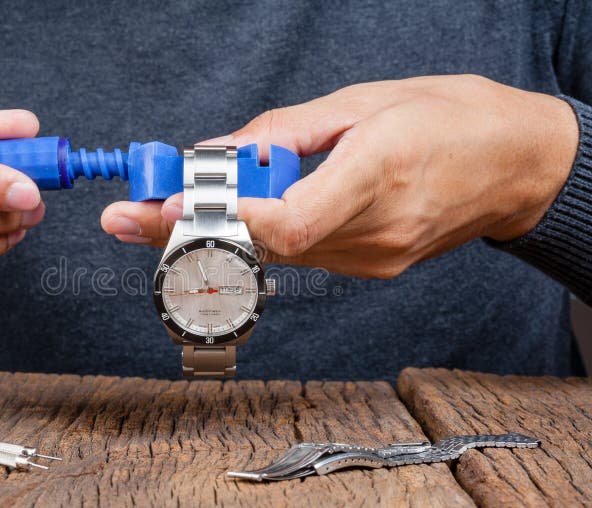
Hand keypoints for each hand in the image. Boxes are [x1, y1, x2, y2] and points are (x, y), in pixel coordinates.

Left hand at [101, 75, 577, 276]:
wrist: (514, 165)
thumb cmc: (450, 120)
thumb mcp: (364, 101)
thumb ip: (284, 132)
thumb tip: (222, 156)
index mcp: (378, 172)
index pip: (284, 222)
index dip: (217, 221)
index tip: (157, 211)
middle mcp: (374, 231)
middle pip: (262, 244)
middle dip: (191, 229)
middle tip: (130, 216)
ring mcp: (374, 259)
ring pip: (276, 251)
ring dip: (226, 228)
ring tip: (190, 200)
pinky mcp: (371, 269)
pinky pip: (301, 253)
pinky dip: (266, 231)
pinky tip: (259, 206)